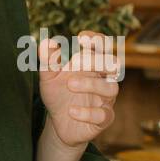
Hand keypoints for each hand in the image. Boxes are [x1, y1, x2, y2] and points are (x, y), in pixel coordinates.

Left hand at [38, 31, 120, 147]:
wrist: (58, 123)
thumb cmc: (58, 94)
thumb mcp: (49, 77)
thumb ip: (48, 61)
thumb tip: (46, 42)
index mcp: (93, 65)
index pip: (103, 47)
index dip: (97, 40)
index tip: (81, 38)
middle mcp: (104, 79)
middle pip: (113, 64)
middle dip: (96, 61)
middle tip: (74, 62)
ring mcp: (106, 99)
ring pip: (111, 88)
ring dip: (91, 84)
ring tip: (70, 84)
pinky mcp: (104, 119)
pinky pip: (103, 114)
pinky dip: (88, 112)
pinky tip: (71, 110)